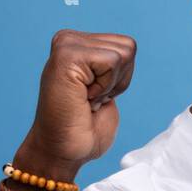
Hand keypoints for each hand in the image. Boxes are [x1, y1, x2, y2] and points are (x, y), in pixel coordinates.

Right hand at [24, 29, 137, 168]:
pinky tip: (83, 97)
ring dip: (110, 85)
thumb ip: (115, 66)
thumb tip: (129, 48)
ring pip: (123, 54)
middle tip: (90, 99)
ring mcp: (66, 45)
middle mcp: (69, 39)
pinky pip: (112, 61)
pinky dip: (105, 86)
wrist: (62, 151)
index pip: (127, 46)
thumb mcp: (107, 89)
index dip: (121, 79)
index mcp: (78, 45)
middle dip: (118, 80)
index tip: (95, 96)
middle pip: (128, 47)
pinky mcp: (66, 55)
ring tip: (85, 99)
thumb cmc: (84, 129)